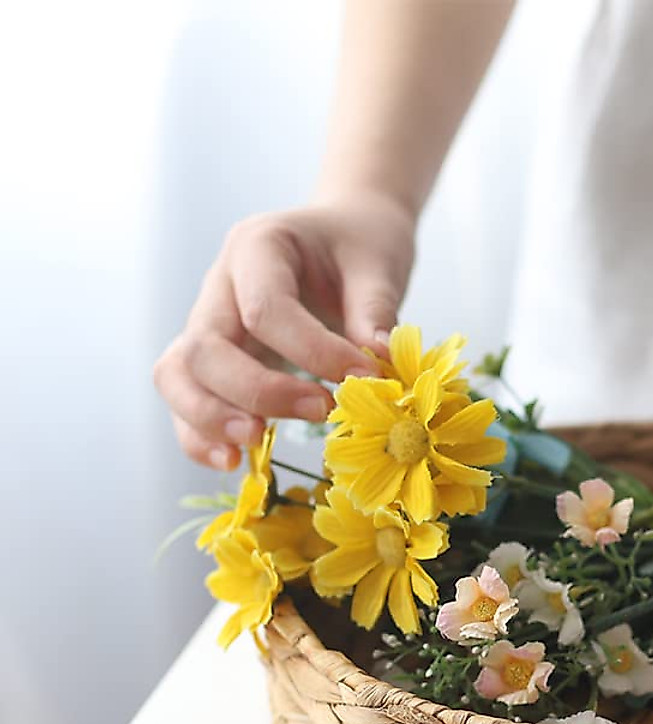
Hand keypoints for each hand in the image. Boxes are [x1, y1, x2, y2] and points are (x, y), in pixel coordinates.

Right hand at [154, 192, 415, 467]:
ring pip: (177, 375)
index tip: (364, 378)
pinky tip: (234, 462)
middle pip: (206, 346)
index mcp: (258, 246)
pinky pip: (187, 398)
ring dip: (211, 417)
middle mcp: (219, 284)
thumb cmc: (359, 246)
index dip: (313, 352)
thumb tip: (376, 368)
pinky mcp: (215, 360)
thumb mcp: (378, 264)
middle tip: (321, 412)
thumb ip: (375, 311)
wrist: (344, 234)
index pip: (265, 308)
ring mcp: (208, 322)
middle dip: (257, 391)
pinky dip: (200, 434)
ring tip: (256, 443)